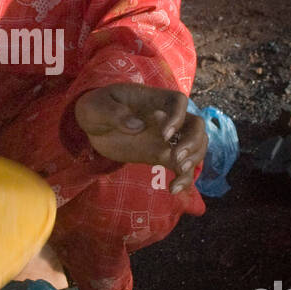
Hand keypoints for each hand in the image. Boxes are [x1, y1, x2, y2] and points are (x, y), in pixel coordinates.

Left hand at [74, 83, 206, 193]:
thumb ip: (114, 113)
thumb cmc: (95, 108)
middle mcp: (166, 117)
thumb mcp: (96, 107)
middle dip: (193, 141)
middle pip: (196, 124)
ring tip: (179, 170)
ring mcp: (167, 137)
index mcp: (152, 99)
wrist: (93, 127)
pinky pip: (182, 166)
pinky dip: (184, 178)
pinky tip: (173, 189)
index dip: (178, 116)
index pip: (178, 101)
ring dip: (194, 158)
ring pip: (197, 144)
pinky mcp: (162, 155)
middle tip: (176, 157)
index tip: (165, 134)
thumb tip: (137, 125)